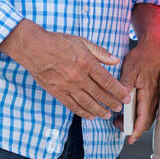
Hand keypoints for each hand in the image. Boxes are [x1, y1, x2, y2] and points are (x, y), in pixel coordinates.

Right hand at [0, 20, 129, 117]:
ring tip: (107, 115)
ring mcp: (67, 86)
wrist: (33, 48)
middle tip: (120, 108)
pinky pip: (72, 105)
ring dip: (99, 110)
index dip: (119, 90)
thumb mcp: (82, 41)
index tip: (126, 96)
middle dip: (112, 102)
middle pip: (99, 93)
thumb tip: (115, 61)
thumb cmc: (57, 42)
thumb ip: (100, 52)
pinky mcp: (57, 92)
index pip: (107, 81)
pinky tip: (89, 116)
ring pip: (87, 103)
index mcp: (87, 63)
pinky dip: (82, 112)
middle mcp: (78, 77)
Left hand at [111, 36, 159, 143]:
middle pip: (146, 121)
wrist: (154, 46)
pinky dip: (139, 113)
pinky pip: (148, 108)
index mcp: (148, 94)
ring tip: (121, 117)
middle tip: (119, 125)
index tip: (129, 139)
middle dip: (133, 127)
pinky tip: (129, 107)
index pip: (143, 119)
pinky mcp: (154, 92)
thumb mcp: (130, 68)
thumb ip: (125, 84)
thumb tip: (121, 98)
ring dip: (135, 120)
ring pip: (147, 115)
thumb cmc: (143, 56)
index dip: (137, 131)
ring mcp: (155, 95)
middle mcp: (154, 97)